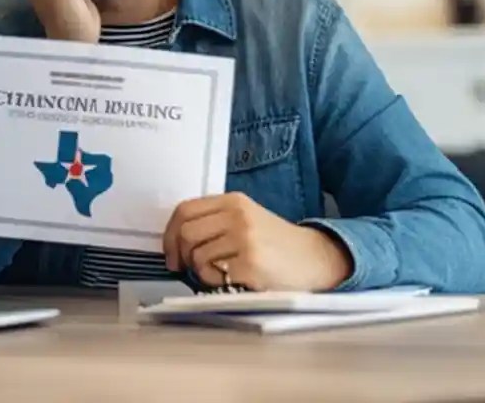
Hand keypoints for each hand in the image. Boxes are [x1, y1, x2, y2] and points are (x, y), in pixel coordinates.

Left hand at [162, 192, 353, 291]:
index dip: (169, 234)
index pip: (184, 210)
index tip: (171, 253)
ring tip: (221, 274)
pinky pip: (214, 276)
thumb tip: (174, 241)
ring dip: (201, 272)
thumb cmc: (275, 244)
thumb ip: (214, 222)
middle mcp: (238, 215)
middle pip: (186, 233)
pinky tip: (235, 280)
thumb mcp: (246, 219)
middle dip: (181, 256)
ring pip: (197, 256)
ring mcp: (245, 239)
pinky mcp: (250, 263)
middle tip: (187, 269)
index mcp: (233, 201)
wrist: (315, 258)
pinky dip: (217, 283)